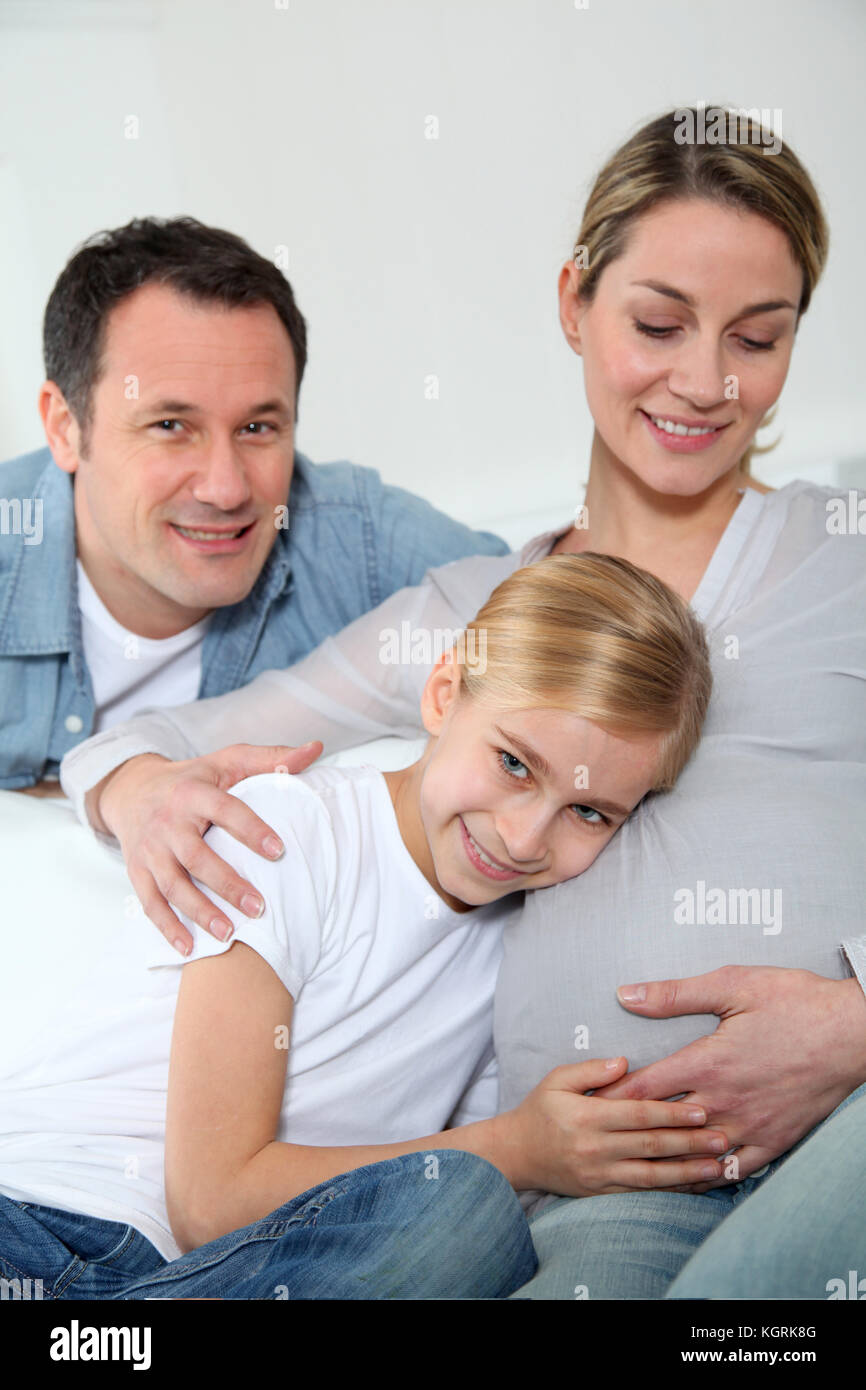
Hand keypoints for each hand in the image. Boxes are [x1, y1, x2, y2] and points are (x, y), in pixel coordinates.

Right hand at [97, 742, 322, 953]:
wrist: (132, 789)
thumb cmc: (192, 779)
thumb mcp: (227, 762)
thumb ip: (270, 759)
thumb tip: (315, 749)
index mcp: (192, 793)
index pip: (224, 810)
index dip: (251, 829)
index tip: (279, 850)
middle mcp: (167, 822)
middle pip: (196, 856)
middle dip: (227, 883)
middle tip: (259, 907)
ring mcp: (149, 850)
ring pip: (173, 884)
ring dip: (200, 911)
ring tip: (229, 933)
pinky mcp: (137, 871)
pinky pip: (151, 903)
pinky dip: (167, 928)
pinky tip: (190, 948)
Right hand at [497, 1057, 727, 1195]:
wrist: (516, 1155)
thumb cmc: (540, 1111)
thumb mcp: (557, 1079)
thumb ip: (592, 1070)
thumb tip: (625, 1061)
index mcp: (588, 1117)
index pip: (638, 1114)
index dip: (671, 1113)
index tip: (701, 1110)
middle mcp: (596, 1148)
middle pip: (651, 1146)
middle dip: (690, 1143)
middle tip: (723, 1138)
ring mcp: (600, 1175)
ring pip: (651, 1176)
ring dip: (687, 1172)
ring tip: (717, 1166)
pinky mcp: (602, 1193)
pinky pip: (642, 1194)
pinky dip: (670, 1191)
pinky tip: (693, 1186)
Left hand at [597, 965, 865, 1188]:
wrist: (853, 1033)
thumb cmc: (794, 1001)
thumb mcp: (731, 985)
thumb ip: (673, 994)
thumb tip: (625, 994)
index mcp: (706, 1063)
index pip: (642, 1090)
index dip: (608, 1099)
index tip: (583, 1106)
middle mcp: (723, 1102)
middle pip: (661, 1128)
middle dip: (627, 1134)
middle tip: (595, 1141)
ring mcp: (750, 1127)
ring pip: (693, 1155)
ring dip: (664, 1159)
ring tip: (633, 1165)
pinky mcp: (775, 1142)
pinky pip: (734, 1171)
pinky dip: (708, 1175)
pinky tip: (691, 1177)